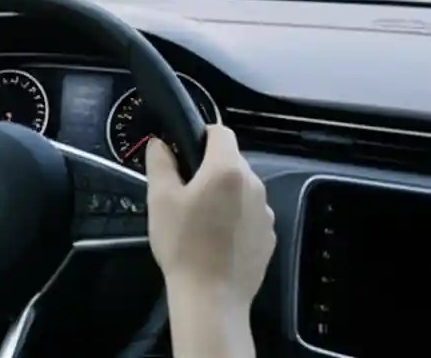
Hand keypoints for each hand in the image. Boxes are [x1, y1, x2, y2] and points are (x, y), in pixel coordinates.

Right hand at [146, 125, 275, 305]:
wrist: (212, 298)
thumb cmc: (183, 244)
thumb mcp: (160, 200)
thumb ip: (160, 163)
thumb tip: (160, 143)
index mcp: (227, 169)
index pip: (220, 132)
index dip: (201, 137)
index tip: (185, 156)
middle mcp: (254, 184)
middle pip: (232, 161)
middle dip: (211, 169)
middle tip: (185, 193)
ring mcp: (266, 211)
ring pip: (243, 189)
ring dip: (225, 194)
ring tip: (202, 221)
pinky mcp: (270, 236)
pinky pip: (251, 214)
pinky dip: (237, 218)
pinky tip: (219, 241)